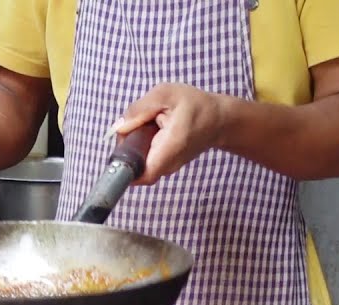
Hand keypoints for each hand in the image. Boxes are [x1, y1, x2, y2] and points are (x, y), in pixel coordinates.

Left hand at [111, 83, 226, 184]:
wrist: (219, 120)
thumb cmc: (196, 105)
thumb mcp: (166, 95)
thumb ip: (139, 109)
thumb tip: (119, 127)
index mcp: (170, 147)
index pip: (141, 175)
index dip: (124, 166)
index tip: (122, 148)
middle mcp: (168, 165)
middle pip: (135, 167)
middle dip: (126, 148)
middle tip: (136, 125)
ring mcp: (168, 168)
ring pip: (139, 164)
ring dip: (134, 147)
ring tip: (147, 127)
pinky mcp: (166, 166)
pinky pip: (145, 161)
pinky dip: (141, 148)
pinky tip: (151, 132)